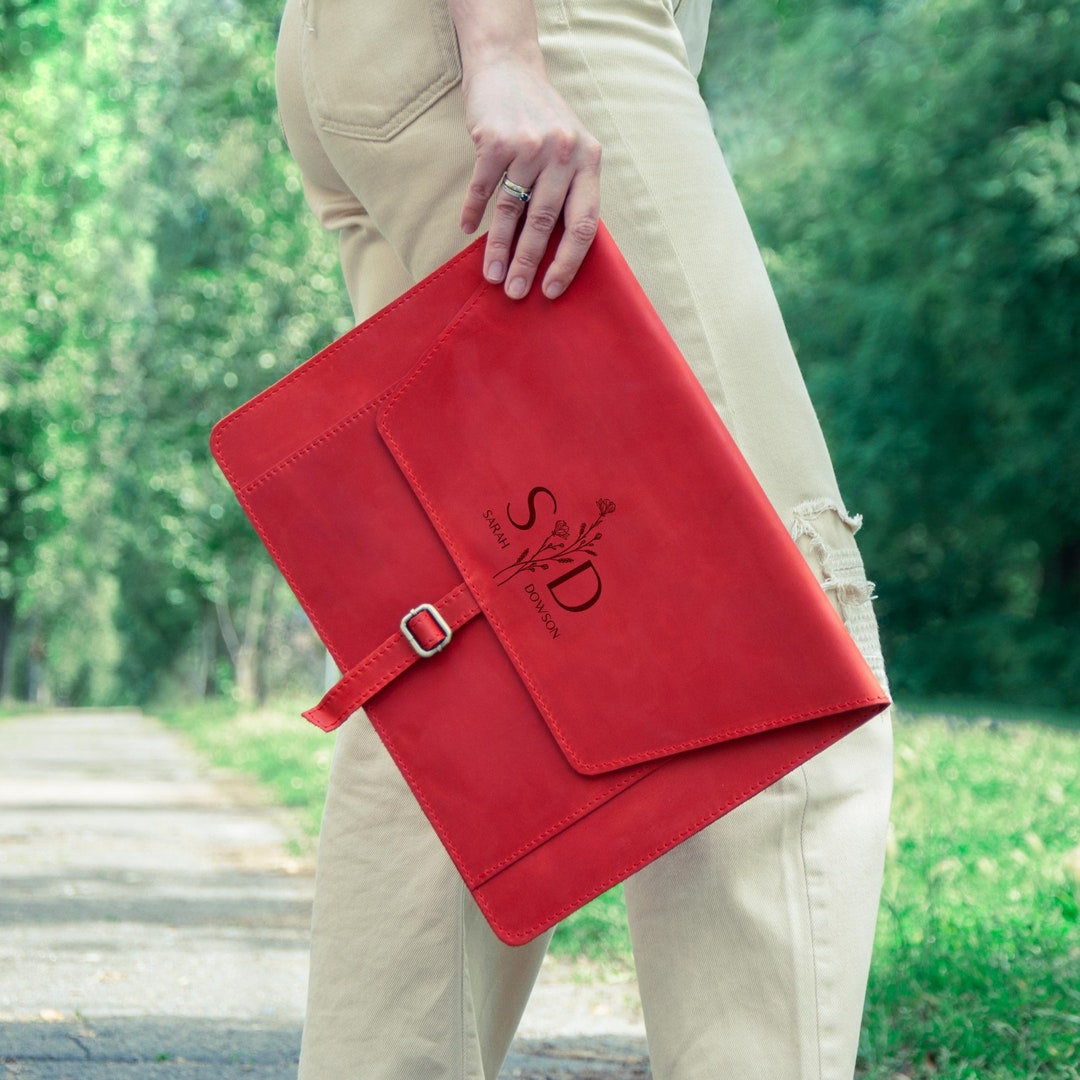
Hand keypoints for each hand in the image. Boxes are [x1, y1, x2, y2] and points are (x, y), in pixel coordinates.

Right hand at [458, 57, 600, 299]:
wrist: (507, 66)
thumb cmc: (541, 117)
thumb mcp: (570, 148)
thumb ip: (569, 189)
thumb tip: (558, 251)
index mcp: (588, 161)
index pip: (584, 224)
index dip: (568, 262)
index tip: (551, 290)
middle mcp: (563, 153)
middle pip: (544, 223)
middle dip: (527, 264)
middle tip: (514, 293)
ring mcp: (529, 145)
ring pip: (512, 211)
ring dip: (498, 249)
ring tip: (490, 276)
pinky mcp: (495, 140)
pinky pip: (483, 189)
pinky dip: (473, 213)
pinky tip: (467, 231)